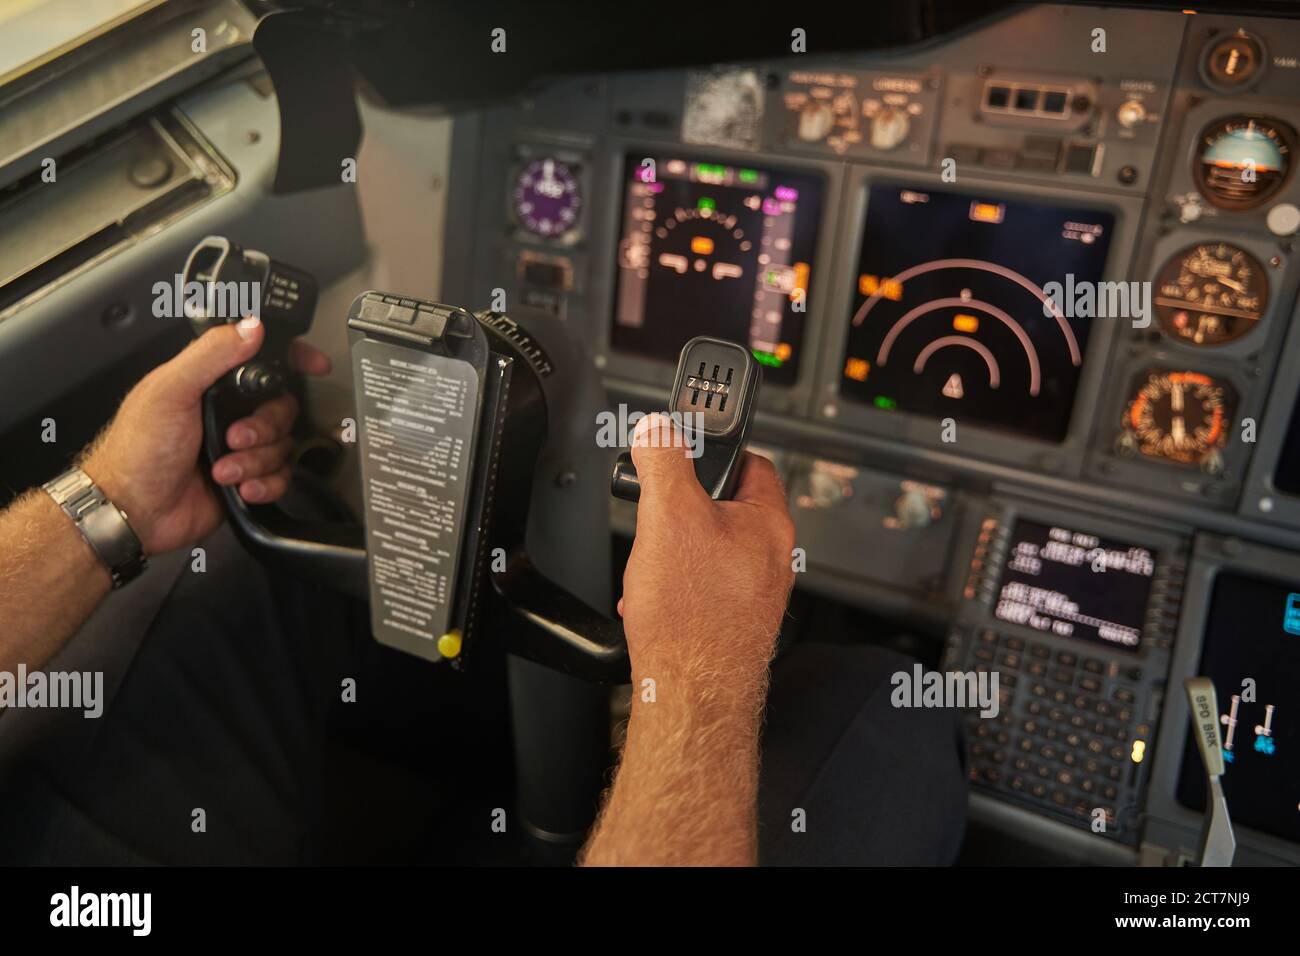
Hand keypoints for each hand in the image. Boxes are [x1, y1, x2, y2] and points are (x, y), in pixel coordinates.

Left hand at [81, 317, 330, 555]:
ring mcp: (238, 447)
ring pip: (282, 445)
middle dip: (263, 427)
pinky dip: (264, 483)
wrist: (134, 509)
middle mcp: (228, 412)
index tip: (313, 364)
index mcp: (210, 383)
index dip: (292, 359)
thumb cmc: (137, 450)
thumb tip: (250, 327)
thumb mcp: (170, 390)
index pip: (260, 360)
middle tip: (234, 437)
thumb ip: (211, 354)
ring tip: (223, 468)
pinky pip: (280, 477)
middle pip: (281, 407)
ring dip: (255, 460)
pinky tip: (239, 486)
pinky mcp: (246, 478)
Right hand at [618, 413, 795, 697]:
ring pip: (709, 551)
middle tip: (658, 515)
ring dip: (674, 553)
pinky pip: (704, 589)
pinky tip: (654, 600)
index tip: (689, 449)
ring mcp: (755, 593)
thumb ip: (665, 460)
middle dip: (682, 511)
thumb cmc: (693, 614)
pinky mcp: (736, 622)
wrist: (692, 692)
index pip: (752, 461)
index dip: (715, 450)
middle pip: (724, 507)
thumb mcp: (668, 514)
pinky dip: (676, 588)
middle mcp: (771, 557)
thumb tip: (660, 429)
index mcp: (768, 522)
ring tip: (653, 566)